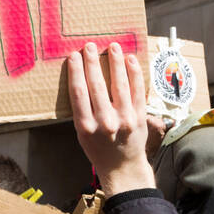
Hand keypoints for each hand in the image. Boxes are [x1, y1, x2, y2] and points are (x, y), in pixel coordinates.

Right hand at [67, 42, 155, 196]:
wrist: (122, 167)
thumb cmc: (97, 148)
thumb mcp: (81, 134)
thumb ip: (82, 111)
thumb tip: (81, 81)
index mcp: (85, 126)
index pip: (79, 93)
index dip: (76, 72)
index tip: (74, 56)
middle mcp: (104, 122)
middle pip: (97, 86)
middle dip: (92, 63)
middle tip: (89, 46)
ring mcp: (124, 119)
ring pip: (119, 85)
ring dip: (115, 63)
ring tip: (113, 47)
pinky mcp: (140, 117)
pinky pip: (138, 91)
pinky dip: (134, 74)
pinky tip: (130, 60)